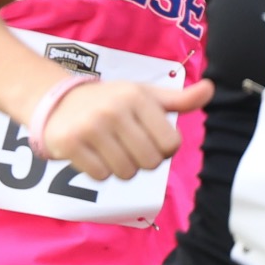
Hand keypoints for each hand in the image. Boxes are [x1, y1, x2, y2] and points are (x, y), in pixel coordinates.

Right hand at [32, 75, 214, 180]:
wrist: (54, 99)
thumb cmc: (108, 101)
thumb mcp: (143, 95)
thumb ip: (179, 99)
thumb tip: (210, 89)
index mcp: (137, 98)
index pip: (171, 145)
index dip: (163, 149)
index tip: (147, 139)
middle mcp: (114, 110)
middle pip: (150, 162)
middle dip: (141, 160)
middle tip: (126, 146)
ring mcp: (91, 127)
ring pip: (126, 172)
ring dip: (120, 168)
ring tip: (109, 150)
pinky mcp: (70, 143)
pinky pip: (100, 175)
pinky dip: (99, 171)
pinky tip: (92, 153)